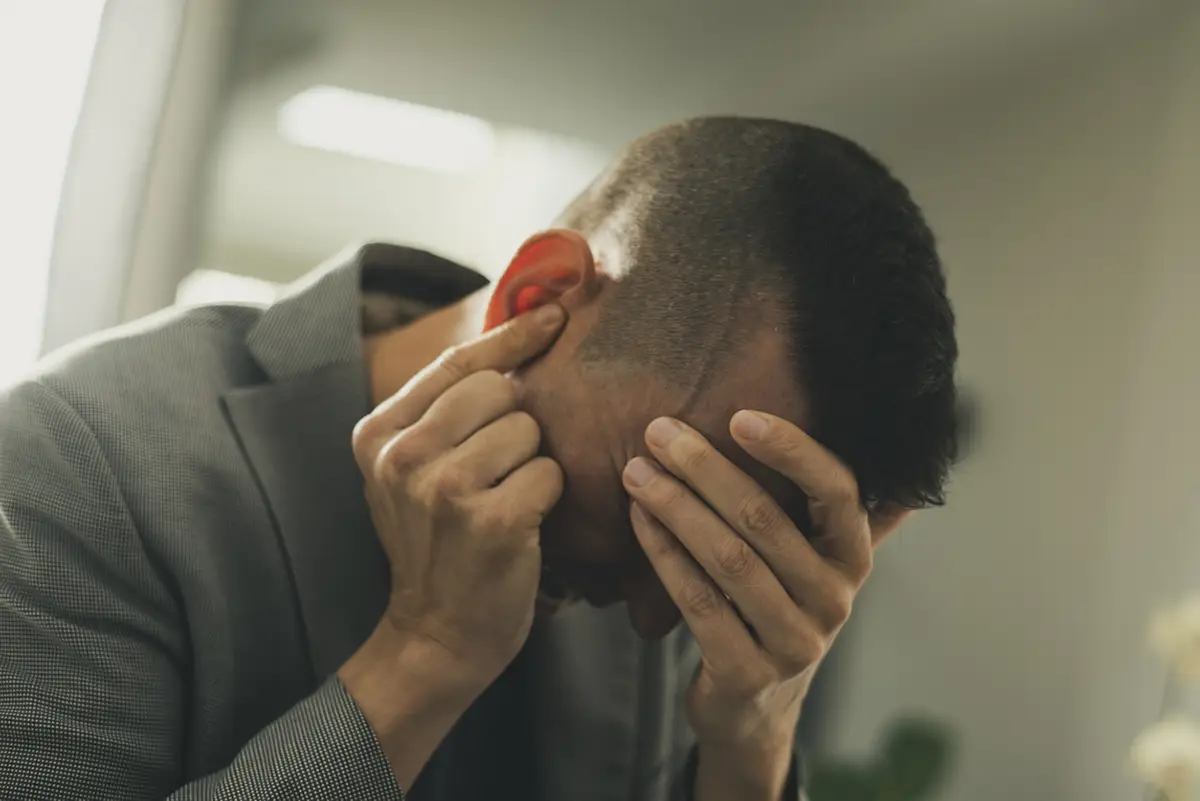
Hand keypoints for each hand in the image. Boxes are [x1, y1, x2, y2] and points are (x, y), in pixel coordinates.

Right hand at [351, 304, 565, 691]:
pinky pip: (549, 473)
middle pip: (499, 390)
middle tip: (495, 472)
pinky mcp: (491, 520)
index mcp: (377, 433)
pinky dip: (547, 499)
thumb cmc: (438, 542)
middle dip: (514, 425)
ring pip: (528, 430)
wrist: (435, 635)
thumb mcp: (411, 471)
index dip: (510, 335)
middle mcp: (403, 455)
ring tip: (502, 500)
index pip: (456, 362)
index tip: (554, 315)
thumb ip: (442, 408)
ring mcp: (444, 488)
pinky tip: (521, 526)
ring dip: (531, 464)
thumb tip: (516, 328)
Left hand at [622, 412, 907, 796]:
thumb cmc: (776, 609)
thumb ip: (838, 512)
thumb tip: (891, 453)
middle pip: (764, 519)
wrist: (754, 710)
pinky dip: (664, 554)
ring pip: (728, 558)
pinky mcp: (747, 672)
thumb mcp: (816, 562)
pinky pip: (698, 601)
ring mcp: (793, 641)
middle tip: (657, 431)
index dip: (792, 449)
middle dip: (705, 468)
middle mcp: (833, 599)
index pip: (837, 491)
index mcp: (853, 560)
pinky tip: (638, 520)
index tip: (740, 415)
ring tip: (636, 471)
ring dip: (675, 506)